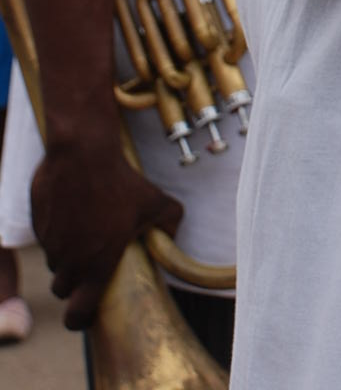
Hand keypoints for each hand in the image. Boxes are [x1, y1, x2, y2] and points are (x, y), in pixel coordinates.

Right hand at [32, 139, 182, 329]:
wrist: (84, 152)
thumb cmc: (121, 180)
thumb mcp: (154, 201)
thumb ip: (169, 223)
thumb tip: (172, 236)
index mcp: (95, 266)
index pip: (78, 314)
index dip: (80, 319)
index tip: (84, 316)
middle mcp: (68, 260)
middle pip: (64, 288)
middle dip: (75, 283)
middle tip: (91, 264)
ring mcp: (49, 242)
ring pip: (55, 261)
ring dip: (66, 255)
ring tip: (86, 232)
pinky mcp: (38, 223)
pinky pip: (45, 237)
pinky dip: (56, 231)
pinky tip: (73, 210)